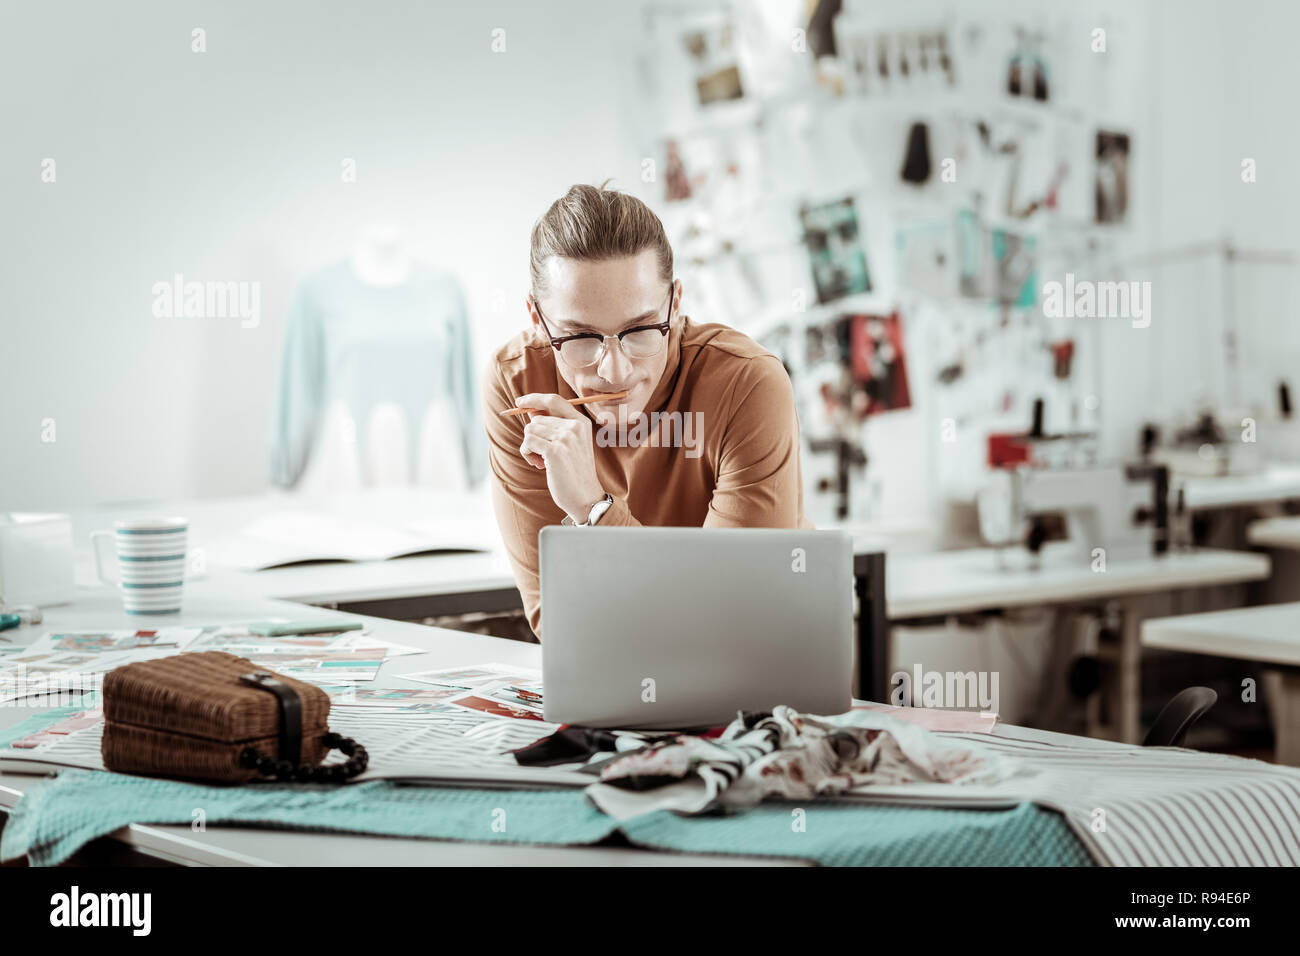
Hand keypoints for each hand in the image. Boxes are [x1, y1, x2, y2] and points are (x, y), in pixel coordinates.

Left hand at [515, 393, 606, 518]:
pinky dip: (527, 453)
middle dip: (533, 436)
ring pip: (529, 430)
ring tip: (543, 461)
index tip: (520, 401)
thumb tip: (530, 410)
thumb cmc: (575, 471)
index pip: (554, 400)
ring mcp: (566, 438)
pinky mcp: (555, 451)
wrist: (586, 497)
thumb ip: (555, 426)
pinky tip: (539, 464)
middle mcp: (575, 427)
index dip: (534, 398)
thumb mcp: (571, 444)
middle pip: (536, 419)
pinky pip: (527, 442)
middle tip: (543, 455)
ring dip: (529, 446)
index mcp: (581, 422)